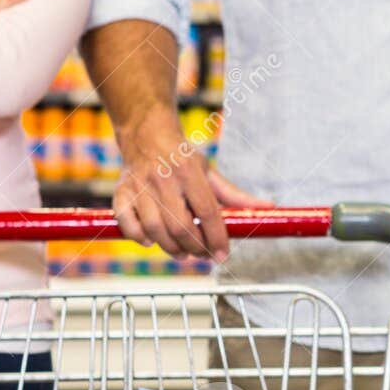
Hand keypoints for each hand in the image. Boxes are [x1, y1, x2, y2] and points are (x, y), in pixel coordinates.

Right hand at [113, 107, 270, 260]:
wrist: (145, 134)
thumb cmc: (182, 157)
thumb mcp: (209, 171)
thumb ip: (234, 195)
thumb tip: (268, 208)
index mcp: (190, 171)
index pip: (207, 212)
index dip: (217, 237)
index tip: (223, 255)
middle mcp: (163, 178)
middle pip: (181, 225)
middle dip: (195, 247)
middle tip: (202, 255)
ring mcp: (139, 186)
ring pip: (154, 228)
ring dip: (171, 248)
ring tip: (183, 253)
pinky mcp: (121, 192)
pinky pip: (125, 222)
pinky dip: (137, 237)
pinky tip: (150, 241)